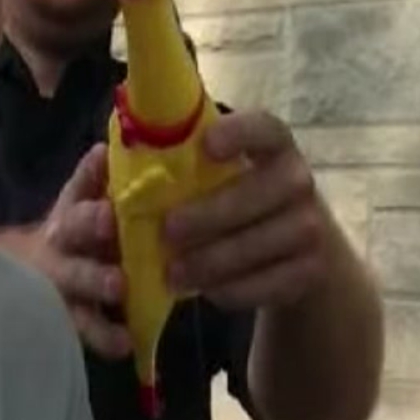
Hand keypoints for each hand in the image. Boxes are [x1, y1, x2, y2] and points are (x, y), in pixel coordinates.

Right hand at [35, 144, 132, 359]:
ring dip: (94, 282)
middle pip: (72, 231)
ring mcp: (59, 283)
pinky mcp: (67, 319)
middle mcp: (60, 245)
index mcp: (68, 217)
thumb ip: (93, 182)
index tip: (104, 157)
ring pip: (75, 281)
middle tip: (111, 221)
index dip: (89, 174)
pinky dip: (104, 336)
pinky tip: (125, 341)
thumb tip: (108, 147)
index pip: (78, 188)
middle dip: (90, 224)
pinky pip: (85, 327)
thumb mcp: (77, 209)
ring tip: (119, 288)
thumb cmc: (69, 241)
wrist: (23, 281)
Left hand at [163, 110, 332, 309]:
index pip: (266, 128)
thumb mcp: (210, 171)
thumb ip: (176, 158)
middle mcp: (299, 180)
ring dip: (214, 261)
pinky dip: (235, 289)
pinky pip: (272, 283)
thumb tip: (108, 151)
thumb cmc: (231, 193)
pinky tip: (205, 291)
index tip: (206, 146)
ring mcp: (312, 226)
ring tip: (172, 272)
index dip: (239, 134)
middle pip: (259, 194)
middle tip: (166, 232)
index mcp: (273, 144)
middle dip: (210, 215)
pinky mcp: (312, 270)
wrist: (289, 242)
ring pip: (262, 244)